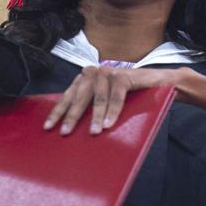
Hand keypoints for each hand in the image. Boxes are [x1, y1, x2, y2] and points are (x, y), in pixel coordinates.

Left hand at [43, 66, 189, 135]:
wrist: (157, 84)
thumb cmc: (129, 96)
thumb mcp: (105, 102)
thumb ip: (90, 107)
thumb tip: (72, 128)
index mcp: (85, 79)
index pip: (68, 96)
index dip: (58, 111)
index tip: (48, 127)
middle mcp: (94, 72)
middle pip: (79, 96)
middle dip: (71, 116)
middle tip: (65, 132)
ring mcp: (108, 72)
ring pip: (98, 97)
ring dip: (96, 116)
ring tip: (93, 132)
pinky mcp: (123, 76)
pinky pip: (116, 96)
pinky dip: (113, 110)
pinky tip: (109, 124)